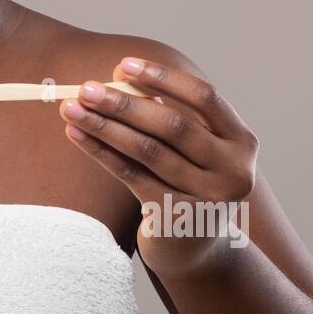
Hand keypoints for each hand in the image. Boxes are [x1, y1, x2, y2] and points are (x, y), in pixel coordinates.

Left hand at [58, 57, 259, 278]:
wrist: (192, 248)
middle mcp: (233, 170)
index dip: (164, 78)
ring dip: (104, 125)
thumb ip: (166, 111)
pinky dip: (100, 151)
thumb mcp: (189, 147)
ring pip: (147, 151)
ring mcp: (207, 197)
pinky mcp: (175, 217)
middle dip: (124, 103)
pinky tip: (76, 134)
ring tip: (71, 107)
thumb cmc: (185, 180)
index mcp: (241, 141)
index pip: (205, 97)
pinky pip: (131, 175)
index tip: (124, 64)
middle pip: (172, 125)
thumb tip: (119, 74)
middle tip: (86, 88)